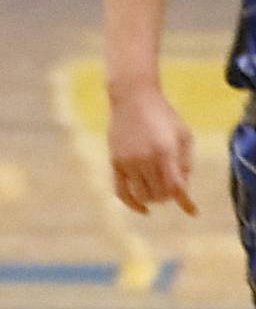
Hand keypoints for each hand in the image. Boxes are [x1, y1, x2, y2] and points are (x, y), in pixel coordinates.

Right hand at [108, 85, 196, 216]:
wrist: (133, 96)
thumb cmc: (163, 115)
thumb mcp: (183, 134)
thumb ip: (185, 163)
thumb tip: (182, 190)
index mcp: (164, 151)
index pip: (176, 188)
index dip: (186, 203)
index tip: (193, 212)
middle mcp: (144, 159)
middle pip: (160, 195)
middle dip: (170, 195)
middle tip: (173, 186)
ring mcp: (128, 161)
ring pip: (143, 195)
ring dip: (155, 197)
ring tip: (159, 187)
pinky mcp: (115, 161)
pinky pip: (122, 192)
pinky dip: (132, 204)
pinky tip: (143, 209)